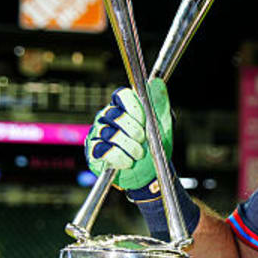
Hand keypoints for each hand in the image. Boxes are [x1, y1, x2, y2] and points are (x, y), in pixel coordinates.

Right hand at [84, 79, 197, 241]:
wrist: (151, 173)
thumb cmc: (155, 145)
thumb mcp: (163, 124)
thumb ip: (160, 103)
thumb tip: (156, 83)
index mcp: (123, 107)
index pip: (121, 95)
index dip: (133, 107)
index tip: (145, 120)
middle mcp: (107, 118)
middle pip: (114, 114)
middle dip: (133, 129)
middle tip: (143, 140)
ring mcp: (98, 134)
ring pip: (109, 134)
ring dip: (129, 146)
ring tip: (138, 154)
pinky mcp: (94, 153)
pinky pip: (102, 151)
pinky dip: (118, 158)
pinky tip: (127, 162)